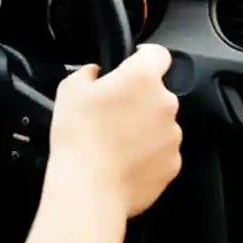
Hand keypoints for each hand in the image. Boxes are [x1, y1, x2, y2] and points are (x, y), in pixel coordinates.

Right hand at [45, 44, 180, 219]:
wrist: (89, 189)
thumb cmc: (79, 137)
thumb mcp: (70, 89)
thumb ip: (89, 72)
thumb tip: (96, 74)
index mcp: (142, 77)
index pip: (158, 53)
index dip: (143, 56)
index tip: (132, 64)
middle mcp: (165, 103)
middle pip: (157, 92)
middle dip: (138, 98)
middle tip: (111, 112)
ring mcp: (172, 135)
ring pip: (160, 123)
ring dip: (143, 127)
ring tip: (114, 141)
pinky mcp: (172, 163)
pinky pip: (161, 151)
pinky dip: (147, 153)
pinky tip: (122, 160)